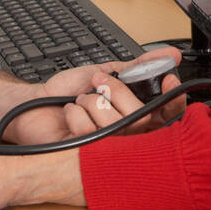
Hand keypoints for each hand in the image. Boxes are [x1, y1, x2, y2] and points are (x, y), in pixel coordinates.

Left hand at [3, 46, 186, 143]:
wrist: (36, 102)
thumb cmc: (69, 90)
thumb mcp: (107, 70)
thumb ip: (138, 65)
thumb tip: (169, 54)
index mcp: (134, 113)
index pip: (167, 114)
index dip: (173, 100)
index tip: (169, 80)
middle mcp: (125, 134)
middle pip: (140, 116)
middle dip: (117, 91)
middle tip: (99, 82)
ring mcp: (107, 146)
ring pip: (115, 122)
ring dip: (91, 102)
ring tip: (80, 101)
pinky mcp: (87, 154)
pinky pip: (90, 131)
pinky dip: (75, 113)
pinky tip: (70, 115)